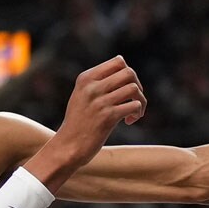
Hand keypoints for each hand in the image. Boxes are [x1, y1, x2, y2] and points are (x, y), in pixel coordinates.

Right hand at [38, 57, 145, 183]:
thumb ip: (98, 82)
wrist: (67, 146)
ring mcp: (100, 102)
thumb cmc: (78, 122)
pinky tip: (129, 121)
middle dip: (138, 85)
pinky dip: (138, 113)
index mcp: (85, 78)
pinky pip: (134, 106)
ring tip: (133, 112)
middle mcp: (92, 87)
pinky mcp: (108, 117)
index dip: (128, 73)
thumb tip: (126, 71)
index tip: (125, 88)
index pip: (118, 61)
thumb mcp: (82, 95)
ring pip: (134, 88)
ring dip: (140, 100)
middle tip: (133, 100)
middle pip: (129, 72)